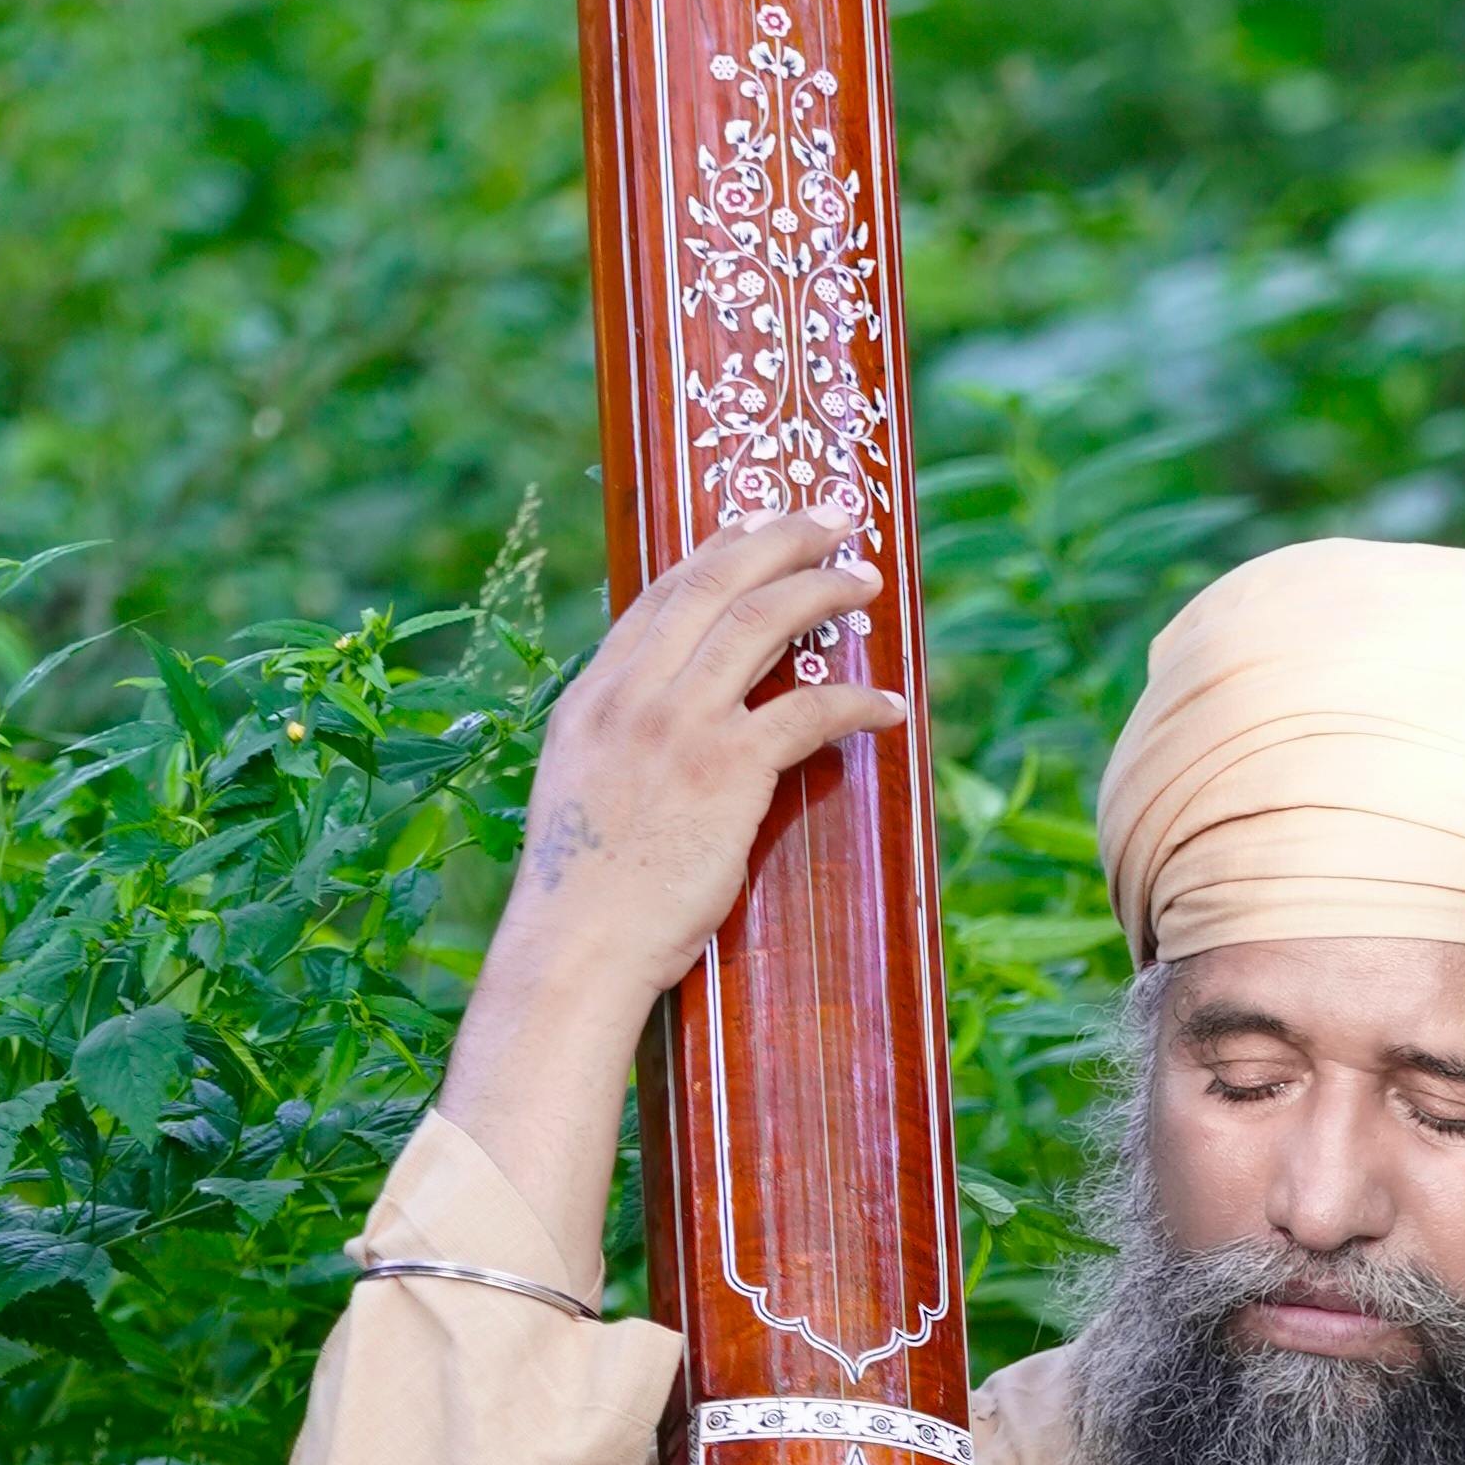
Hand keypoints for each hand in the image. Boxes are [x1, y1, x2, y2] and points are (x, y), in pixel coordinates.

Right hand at [437, 517, 910, 1281]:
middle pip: (714, 584)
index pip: (660, 598)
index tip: (760, 526)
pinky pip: (807, 711)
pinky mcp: (726, 770)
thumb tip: (664, 731)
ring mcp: (677, 728)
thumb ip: (619, 748)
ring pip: (762, 623)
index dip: (718, 554)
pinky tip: (887, 702)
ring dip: (821, 590)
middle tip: (833, 516)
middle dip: (780, 538)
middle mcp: (630, 697)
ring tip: (865, 580)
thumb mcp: (582, 794)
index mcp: (591, 700)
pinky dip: (854, 699)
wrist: (577, 948)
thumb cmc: (583, 895)